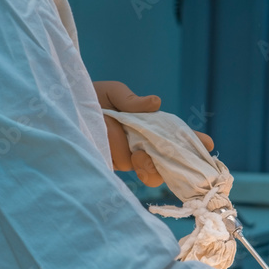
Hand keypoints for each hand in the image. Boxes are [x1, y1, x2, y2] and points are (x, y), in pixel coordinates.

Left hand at [93, 81, 212, 186]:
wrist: (60, 118)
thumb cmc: (84, 99)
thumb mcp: (111, 93)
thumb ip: (133, 100)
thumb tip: (157, 103)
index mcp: (146, 123)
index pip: (174, 132)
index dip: (192, 139)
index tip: (208, 144)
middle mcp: (144, 142)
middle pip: (175, 155)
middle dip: (190, 160)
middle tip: (200, 162)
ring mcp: (135, 156)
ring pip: (163, 169)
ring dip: (168, 166)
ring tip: (152, 156)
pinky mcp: (124, 168)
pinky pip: (145, 174)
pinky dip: (149, 171)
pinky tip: (140, 161)